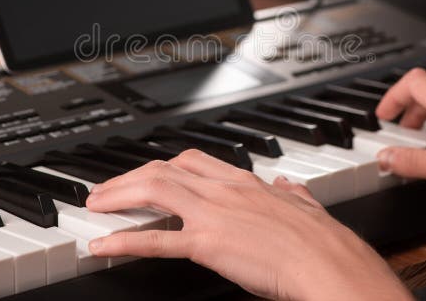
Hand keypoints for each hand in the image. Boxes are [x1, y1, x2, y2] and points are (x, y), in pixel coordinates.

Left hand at [86, 149, 411, 300]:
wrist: (330, 262)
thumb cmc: (324, 242)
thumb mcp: (306, 206)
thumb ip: (291, 193)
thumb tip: (287, 185)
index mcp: (246, 182)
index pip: (193, 161)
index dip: (163, 166)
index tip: (146, 173)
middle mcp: (225, 190)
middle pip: (164, 170)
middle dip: (129, 177)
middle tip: (106, 189)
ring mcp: (214, 214)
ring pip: (153, 191)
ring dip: (117, 196)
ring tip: (95, 206)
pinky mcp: (208, 244)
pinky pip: (156, 240)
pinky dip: (124, 241)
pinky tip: (103, 246)